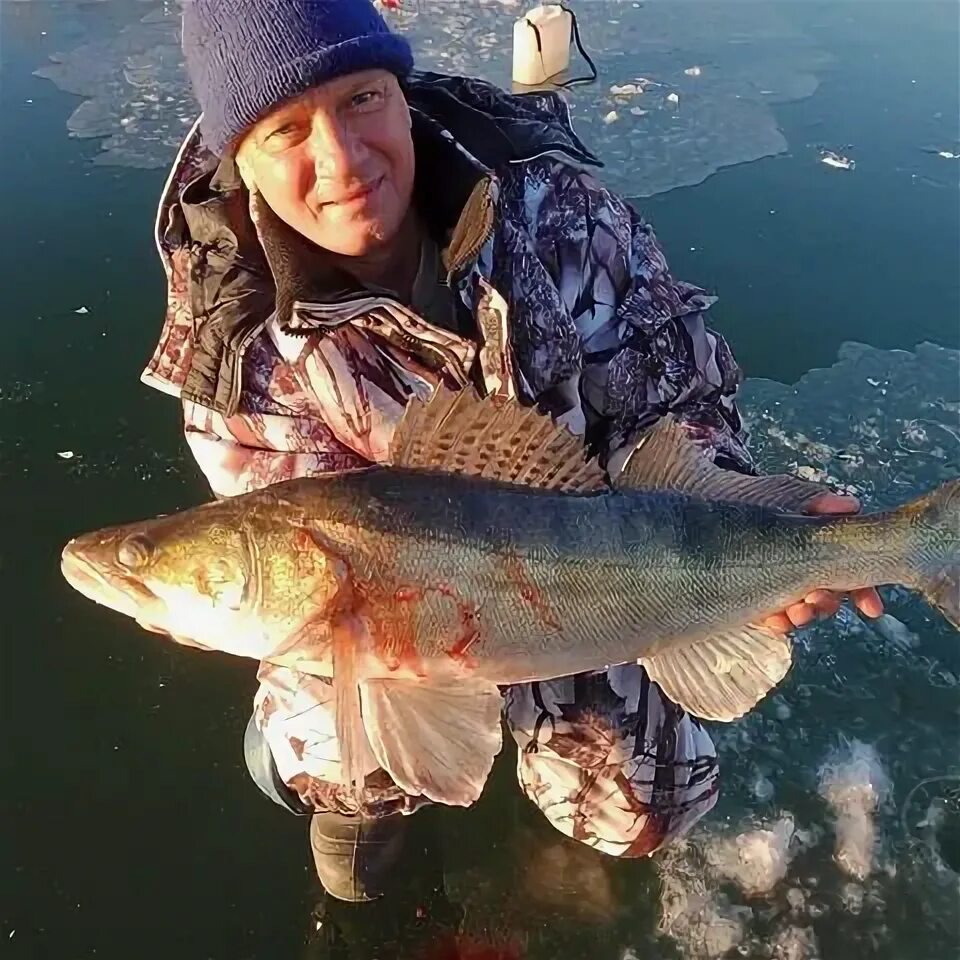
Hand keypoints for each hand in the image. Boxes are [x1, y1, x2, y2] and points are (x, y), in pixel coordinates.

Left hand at [762, 492, 883, 633]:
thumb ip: (816, 501)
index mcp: (818, 547)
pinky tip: (774, 619)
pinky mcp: (756, 597)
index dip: (864, 591)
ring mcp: (780, 585)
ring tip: (796, 611)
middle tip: (816, 599)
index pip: (850, 572)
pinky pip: (773, 618)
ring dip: (804, 615)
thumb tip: (850, 506)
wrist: (713, 500)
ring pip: (803, 611)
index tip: (870, 608)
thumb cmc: (754, 497)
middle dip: (826, 603)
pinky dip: (778, 621)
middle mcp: (803, 569)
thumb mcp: (786, 494)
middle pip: (828, 597)